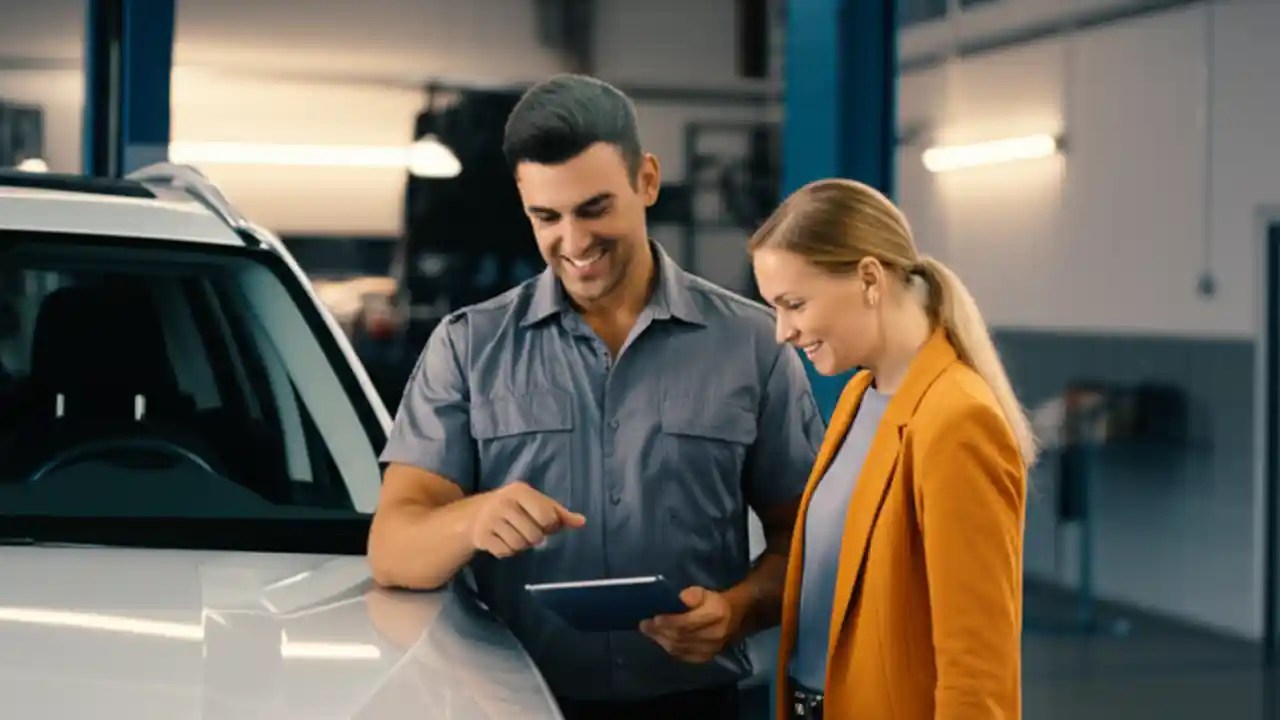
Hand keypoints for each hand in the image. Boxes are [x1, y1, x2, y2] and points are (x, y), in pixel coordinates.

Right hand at [469, 481, 585, 558]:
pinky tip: (502, 540)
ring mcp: (491, 519)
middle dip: (534, 537)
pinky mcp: (482, 536)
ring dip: (521, 545)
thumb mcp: (536, 504)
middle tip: (526, 529)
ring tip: (514, 534)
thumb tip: (582, 522)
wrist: (475, 514)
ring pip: (520, 545)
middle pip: (535, 535)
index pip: (547, 517)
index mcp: (521, 491)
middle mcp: (504, 503)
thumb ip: (560, 513)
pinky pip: (505, 552)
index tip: (543, 522)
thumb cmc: (515, 508)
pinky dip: (507, 551)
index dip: (550, 525)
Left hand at [639, 586, 738, 663]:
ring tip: (649, 633)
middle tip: (644, 625)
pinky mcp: (708, 657)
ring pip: (681, 648)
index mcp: (716, 614)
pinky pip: (685, 656)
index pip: (687, 622)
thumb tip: (680, 598)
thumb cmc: (715, 601)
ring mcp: (712, 649)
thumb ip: (693, 594)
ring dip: (662, 641)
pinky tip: (661, 641)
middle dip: (659, 632)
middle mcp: (715, 634)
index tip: (653, 619)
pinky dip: (671, 649)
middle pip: (681, 637)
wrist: (736, 615)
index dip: (669, 622)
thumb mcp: (706, 591)